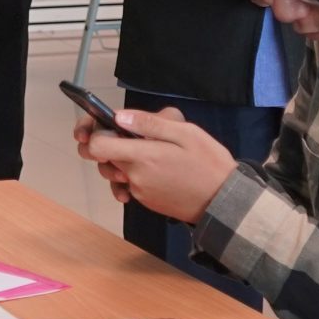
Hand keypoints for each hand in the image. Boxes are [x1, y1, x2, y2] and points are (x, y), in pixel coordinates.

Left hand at [82, 107, 231, 225]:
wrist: (224, 201)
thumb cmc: (209, 163)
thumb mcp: (186, 133)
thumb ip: (150, 124)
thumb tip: (118, 117)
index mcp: (143, 156)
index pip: (96, 146)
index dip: (94, 133)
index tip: (106, 125)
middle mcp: (135, 176)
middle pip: (102, 157)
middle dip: (112, 143)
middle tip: (135, 134)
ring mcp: (139, 191)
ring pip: (114, 171)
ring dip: (123, 158)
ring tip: (150, 151)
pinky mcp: (146, 200)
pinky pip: (129, 183)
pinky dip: (135, 173)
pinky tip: (153, 168)